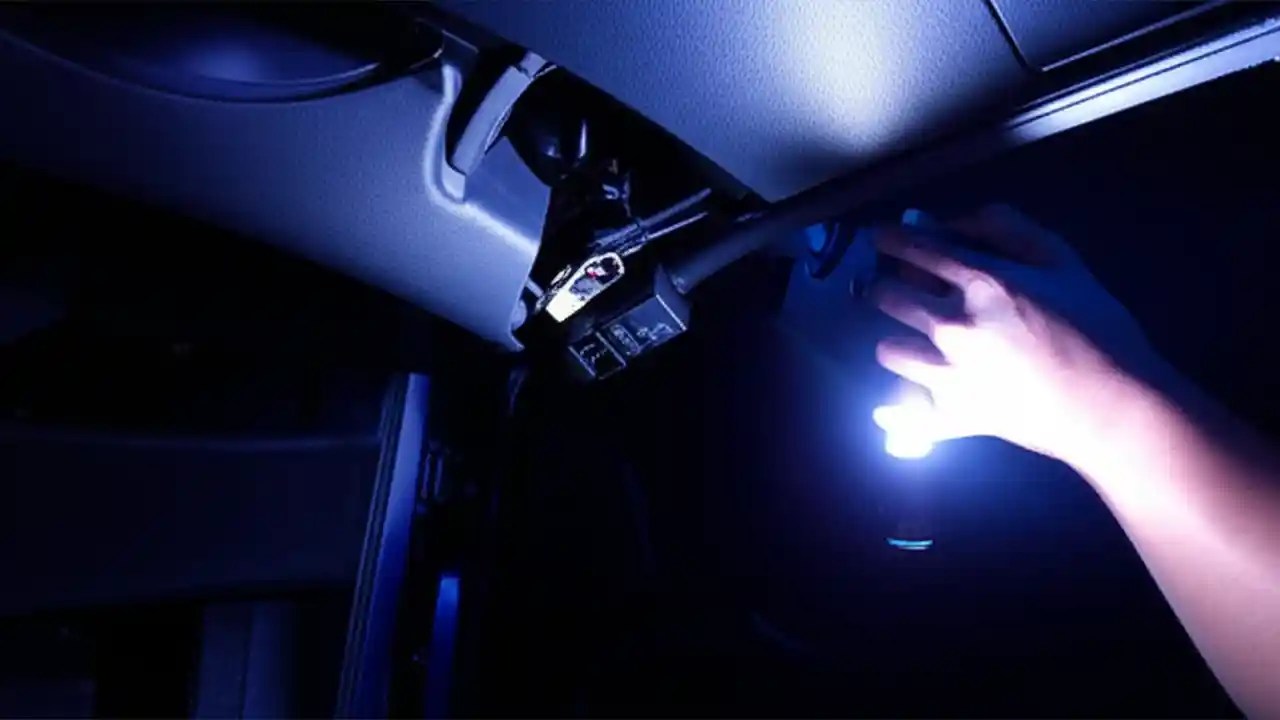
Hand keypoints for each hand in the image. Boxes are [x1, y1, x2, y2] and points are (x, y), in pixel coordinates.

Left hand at [868, 205, 1157, 463]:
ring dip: (896, 341)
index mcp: (983, 282)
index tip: (878, 238)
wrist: (1113, 405)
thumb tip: (947, 221)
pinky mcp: (952, 417)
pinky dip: (899, 407)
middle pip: (887, 296)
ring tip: (911, 344)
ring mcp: (948, 374)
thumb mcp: (1062, 260)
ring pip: (887, 350)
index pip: (913, 249)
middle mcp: (954, 325)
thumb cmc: (1097, 327)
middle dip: (886, 286)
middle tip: (894, 290)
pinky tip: (898, 404)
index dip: (888, 239)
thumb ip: (1005, 229)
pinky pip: (903, 411)